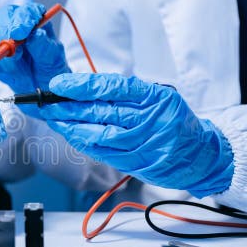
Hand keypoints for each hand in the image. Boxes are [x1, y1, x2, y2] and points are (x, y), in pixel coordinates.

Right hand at [0, 3, 69, 116]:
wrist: (42, 89)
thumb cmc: (50, 69)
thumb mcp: (54, 59)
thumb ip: (45, 46)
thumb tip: (35, 35)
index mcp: (36, 22)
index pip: (27, 11)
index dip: (23, 17)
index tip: (23, 30)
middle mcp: (19, 27)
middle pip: (5, 16)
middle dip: (8, 28)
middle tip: (13, 41)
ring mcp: (5, 41)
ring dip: (6, 52)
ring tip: (20, 66)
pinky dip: (1, 65)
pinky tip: (13, 72)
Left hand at [41, 73, 233, 197]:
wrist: (199, 155)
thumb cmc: (173, 119)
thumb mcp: (158, 96)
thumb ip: (126, 93)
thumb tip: (85, 88)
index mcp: (156, 98)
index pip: (113, 88)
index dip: (82, 86)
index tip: (60, 84)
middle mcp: (150, 121)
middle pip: (101, 112)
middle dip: (69, 107)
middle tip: (48, 101)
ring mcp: (143, 144)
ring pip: (99, 135)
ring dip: (71, 127)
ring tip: (54, 118)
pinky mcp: (136, 163)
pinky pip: (103, 152)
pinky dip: (83, 142)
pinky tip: (70, 134)